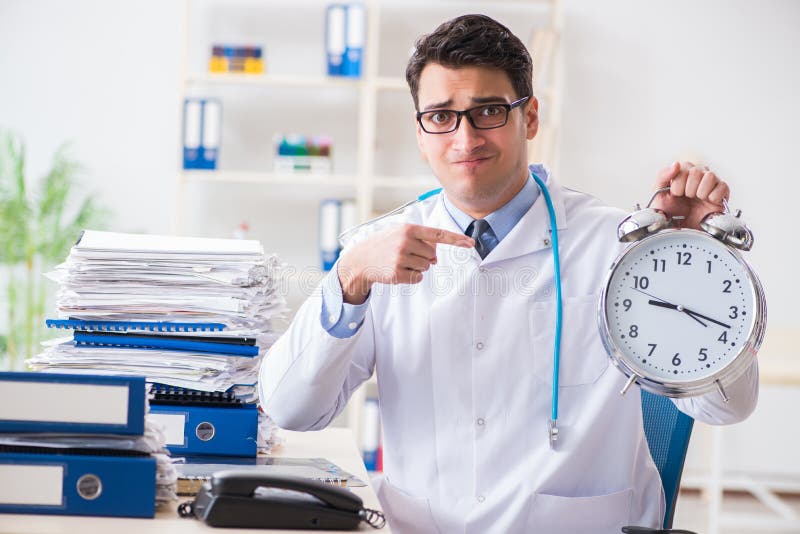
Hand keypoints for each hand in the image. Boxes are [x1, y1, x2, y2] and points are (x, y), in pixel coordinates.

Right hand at [337, 224, 473, 303]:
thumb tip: (435, 257)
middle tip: (405, 255)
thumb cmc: (383, 245)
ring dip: (416, 267)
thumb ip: (421, 241)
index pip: (438, 234)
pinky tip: (397, 270)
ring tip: (399, 261)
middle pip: (432, 255)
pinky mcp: (397, 273)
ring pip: (426, 267)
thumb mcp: (399, 234)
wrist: (360, 259)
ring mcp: (400, 258)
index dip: (456, 240)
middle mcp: (405, 242)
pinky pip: (417, 278)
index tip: (471, 243)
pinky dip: (411, 276)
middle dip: (423, 258)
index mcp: (408, 229)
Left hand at [650, 161, 729, 229]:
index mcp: (683, 176)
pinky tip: (708, 202)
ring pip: (710, 175)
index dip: (678, 181)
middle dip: (688, 187)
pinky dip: (714, 195)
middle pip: (696, 170)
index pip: (684, 165)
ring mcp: (710, 186)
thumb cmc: (670, 215)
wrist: (680, 233)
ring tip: (697, 199)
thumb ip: (662, 176)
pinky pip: (723, 186)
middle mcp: (697, 178)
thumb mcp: (658, 196)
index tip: (676, 194)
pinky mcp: (722, 195)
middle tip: (687, 198)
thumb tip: (676, 164)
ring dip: (701, 190)